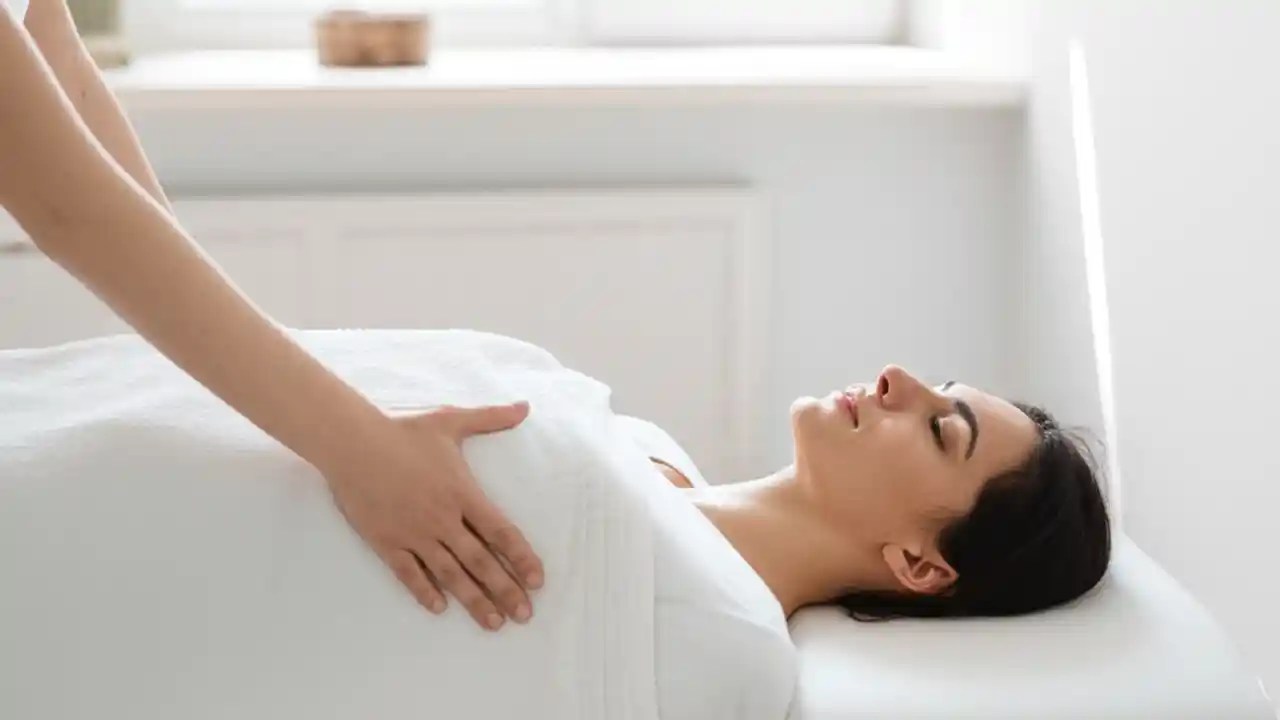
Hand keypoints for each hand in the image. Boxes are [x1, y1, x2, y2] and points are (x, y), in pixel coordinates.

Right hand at [323, 401, 543, 630]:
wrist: (353, 443)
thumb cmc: (404, 431)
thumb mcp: (451, 421)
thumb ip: (491, 418)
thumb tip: (525, 406)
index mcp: (463, 493)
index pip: (501, 532)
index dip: (521, 558)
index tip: (537, 580)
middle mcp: (442, 519)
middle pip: (480, 562)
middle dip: (505, 590)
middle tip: (524, 615)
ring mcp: (414, 534)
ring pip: (450, 575)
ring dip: (473, 600)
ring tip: (493, 623)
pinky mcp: (387, 542)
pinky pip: (409, 574)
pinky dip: (424, 592)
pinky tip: (439, 609)